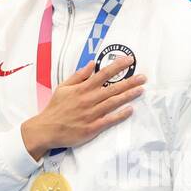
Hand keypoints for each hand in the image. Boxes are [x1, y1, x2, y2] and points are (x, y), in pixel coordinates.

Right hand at [21, 56, 144, 160]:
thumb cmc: (55, 108)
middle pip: (113, 88)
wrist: (47, 129)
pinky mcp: (92, 127)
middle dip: (129, 81)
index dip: (118, 66)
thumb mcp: (63, 87)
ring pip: (113, 102)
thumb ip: (78, 76)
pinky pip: (109, 120)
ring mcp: (91, 114)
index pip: (103, 74)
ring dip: (128, 96)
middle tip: (143, 77)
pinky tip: (130, 110)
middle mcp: (89, 99)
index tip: (129, 60)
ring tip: (141, 90)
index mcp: (82, 89)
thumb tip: (92, 64)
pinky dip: (120, 115)